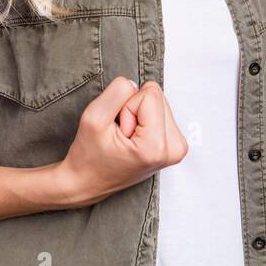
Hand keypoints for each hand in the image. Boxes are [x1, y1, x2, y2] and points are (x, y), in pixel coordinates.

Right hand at [56, 77, 187, 206]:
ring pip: (158, 102)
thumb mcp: (93, 117)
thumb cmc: (88, 156)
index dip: (126, 107)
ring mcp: (177, 148)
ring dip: (138, 115)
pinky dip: (144, 120)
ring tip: (125, 137)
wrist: (88, 182)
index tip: (118, 130)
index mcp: (157, 147)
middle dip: (133, 110)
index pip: (149, 94)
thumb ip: (117, 92)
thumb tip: (135, 83)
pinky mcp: (175, 145)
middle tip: (121, 133)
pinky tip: (133, 138)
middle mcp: (175, 148)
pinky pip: (160, 111)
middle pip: (157, 96)